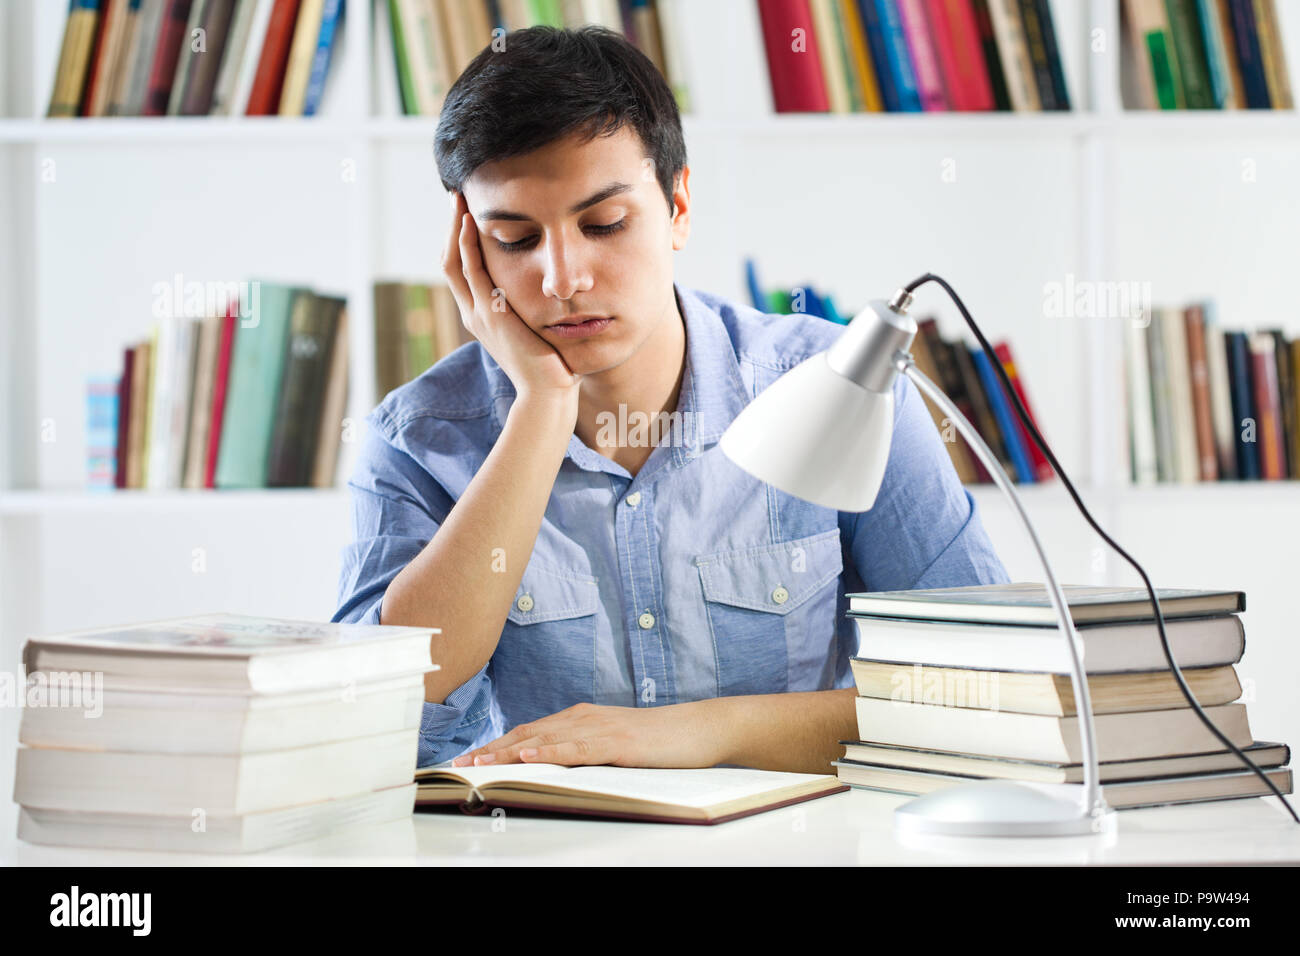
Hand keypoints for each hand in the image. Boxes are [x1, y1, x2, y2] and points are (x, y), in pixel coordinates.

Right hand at [441, 191, 581, 405]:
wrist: (548, 392)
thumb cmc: (552, 364)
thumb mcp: (538, 327)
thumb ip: (535, 308)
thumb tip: (556, 289)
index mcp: (483, 315)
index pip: (462, 269)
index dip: (460, 240)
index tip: (466, 213)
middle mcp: (474, 312)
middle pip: (450, 260)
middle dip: (451, 226)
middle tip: (457, 195)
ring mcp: (479, 313)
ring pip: (454, 261)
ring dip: (455, 227)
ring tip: (458, 198)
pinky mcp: (490, 314)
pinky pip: (472, 272)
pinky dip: (466, 245)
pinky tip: (468, 222)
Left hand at [450, 701, 725, 768]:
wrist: (698, 729)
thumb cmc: (657, 741)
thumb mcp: (612, 745)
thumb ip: (582, 751)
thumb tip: (550, 767)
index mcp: (579, 719)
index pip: (528, 733)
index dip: (495, 745)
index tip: (467, 758)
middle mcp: (583, 719)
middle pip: (527, 734)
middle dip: (490, 750)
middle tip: (458, 764)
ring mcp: (600, 729)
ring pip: (545, 741)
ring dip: (508, 753)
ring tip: (480, 763)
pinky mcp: (617, 742)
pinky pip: (577, 749)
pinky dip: (550, 753)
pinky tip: (529, 758)